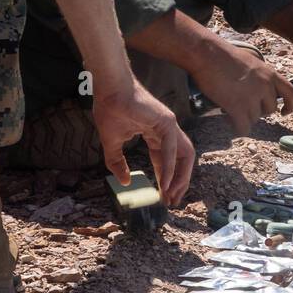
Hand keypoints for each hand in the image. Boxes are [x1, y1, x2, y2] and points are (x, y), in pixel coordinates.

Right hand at [91, 79, 194, 205]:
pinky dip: (170, 168)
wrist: (108, 91)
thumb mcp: (112, 144)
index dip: (166, 179)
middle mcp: (167, 131)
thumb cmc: (109, 111)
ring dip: (179, 178)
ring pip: (184, 156)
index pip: (167, 160)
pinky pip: (172, 150)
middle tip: (172, 202)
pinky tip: (165, 183)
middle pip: (181, 160)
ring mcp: (169, 125)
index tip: (163, 197)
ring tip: (171, 196)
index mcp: (155, 134)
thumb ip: (118, 163)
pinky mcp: (166, 122)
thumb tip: (126, 182)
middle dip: (179, 182)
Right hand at [193, 40, 292, 133]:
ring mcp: (252, 97)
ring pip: (255, 119)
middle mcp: (265, 86)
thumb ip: (261, 78)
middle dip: (257, 111)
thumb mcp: (252, 63)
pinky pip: (244, 127)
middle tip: (243, 105)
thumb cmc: (223, 56)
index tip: (284, 112)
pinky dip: (238, 128)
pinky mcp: (237, 106)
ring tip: (230, 108)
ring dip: (244, 117)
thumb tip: (261, 94)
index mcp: (270, 74)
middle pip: (270, 110)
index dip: (290, 106)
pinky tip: (230, 122)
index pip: (291, 94)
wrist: (207, 53)